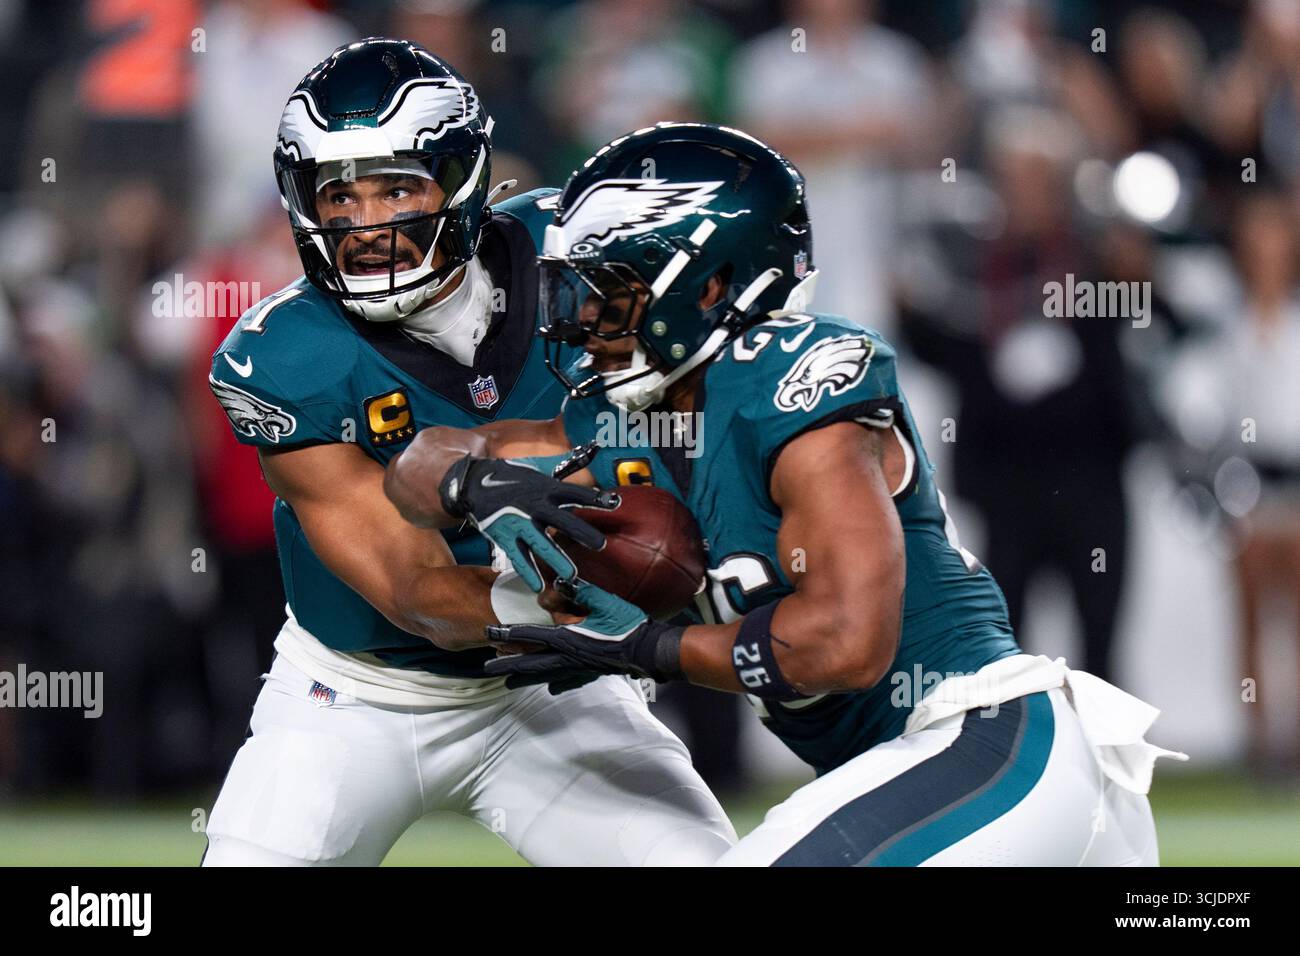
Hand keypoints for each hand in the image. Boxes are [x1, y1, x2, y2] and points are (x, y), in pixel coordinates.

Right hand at [439, 455, 617, 590]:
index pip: (575, 493)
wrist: (475, 483)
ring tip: (571, 575)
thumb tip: (592, 455)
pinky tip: (538, 586)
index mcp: (546, 488)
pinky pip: (518, 557)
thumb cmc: (513, 479)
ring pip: (540, 543)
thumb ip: (564, 474)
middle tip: (600, 544)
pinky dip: (527, 572)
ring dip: (556, 558)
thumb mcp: (539, 472)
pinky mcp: (504, 536)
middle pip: (562, 520)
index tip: (613, 503)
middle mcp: (535, 504)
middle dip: (582, 532)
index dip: (594, 498)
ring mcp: (519, 522)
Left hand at [484, 580, 683, 687]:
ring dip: (525, 678)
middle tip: (486, 670)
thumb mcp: (604, 602)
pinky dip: (556, 684)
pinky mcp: (590, 673)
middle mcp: (568, 656)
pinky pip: (568, 681)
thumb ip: (580, 591)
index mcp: (567, 638)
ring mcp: (578, 668)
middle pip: (531, 663)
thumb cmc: (627, 626)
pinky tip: (551, 689)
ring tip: (508, 683)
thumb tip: (559, 580)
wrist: (647, 650)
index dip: (509, 634)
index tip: (490, 634)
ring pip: (545, 675)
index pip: (531, 635)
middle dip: (507, 665)